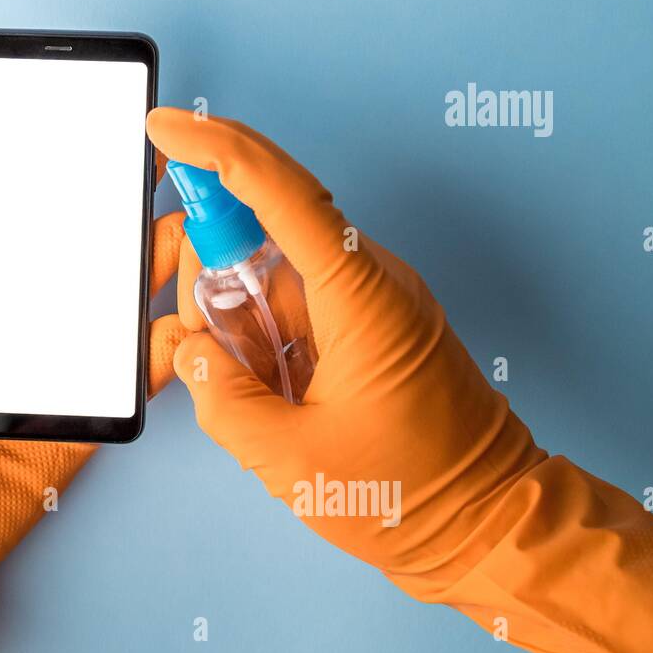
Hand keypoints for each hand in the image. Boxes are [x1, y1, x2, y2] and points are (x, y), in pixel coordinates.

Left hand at [0, 168, 186, 598]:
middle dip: (85, 226)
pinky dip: (149, 361)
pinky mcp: (57, 438)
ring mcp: (27, 389)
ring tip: (169, 232)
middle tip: (127, 179)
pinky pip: (110, 394)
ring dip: (130, 279)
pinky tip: (175, 320)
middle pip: (44, 272)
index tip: (34, 149)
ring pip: (88, 322)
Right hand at [148, 107, 652, 652]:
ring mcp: (366, 302)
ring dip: (230, 322)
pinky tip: (257, 392)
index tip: (163, 127)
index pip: (280, 191)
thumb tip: (193, 353)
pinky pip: (288, 309)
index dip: (215, 150)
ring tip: (244, 395)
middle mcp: (366, 281)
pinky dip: (255, 341)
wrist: (489, 525)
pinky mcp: (361, 328)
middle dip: (202, 270)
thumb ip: (220, 398)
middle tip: (186, 337)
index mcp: (359, 295)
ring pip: (266, 276)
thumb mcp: (290, 459)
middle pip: (258, 232)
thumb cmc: (413, 494)